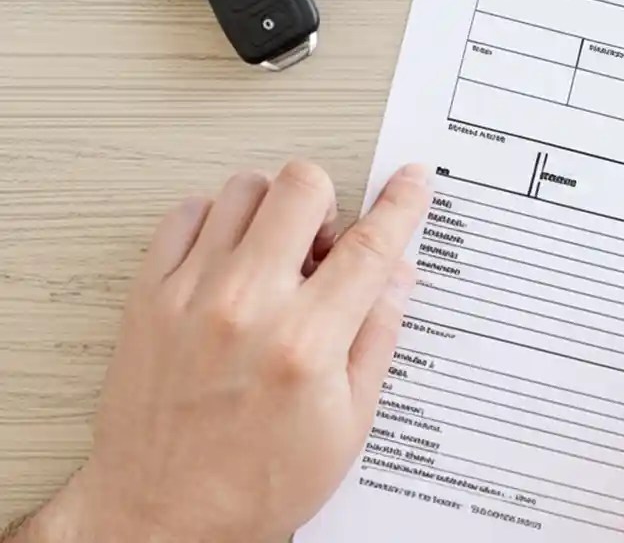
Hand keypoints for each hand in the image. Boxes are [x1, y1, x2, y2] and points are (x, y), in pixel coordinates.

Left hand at [15, 161, 430, 542]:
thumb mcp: (348, 424)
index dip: (400, 204)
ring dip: (271, 209)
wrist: (163, 518)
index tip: (411, 180)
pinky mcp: (147, 298)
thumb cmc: (255, 484)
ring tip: (275, 252)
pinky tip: (228, 256)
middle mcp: (247, 307)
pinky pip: (182, 215)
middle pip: (301, 188)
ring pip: (241, 189)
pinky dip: (213, 221)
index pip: (370, 247)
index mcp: (308, 343)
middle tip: (325, 241)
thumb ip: (376, 338)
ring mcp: (190, 296)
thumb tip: (397, 276)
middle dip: (328, 201)